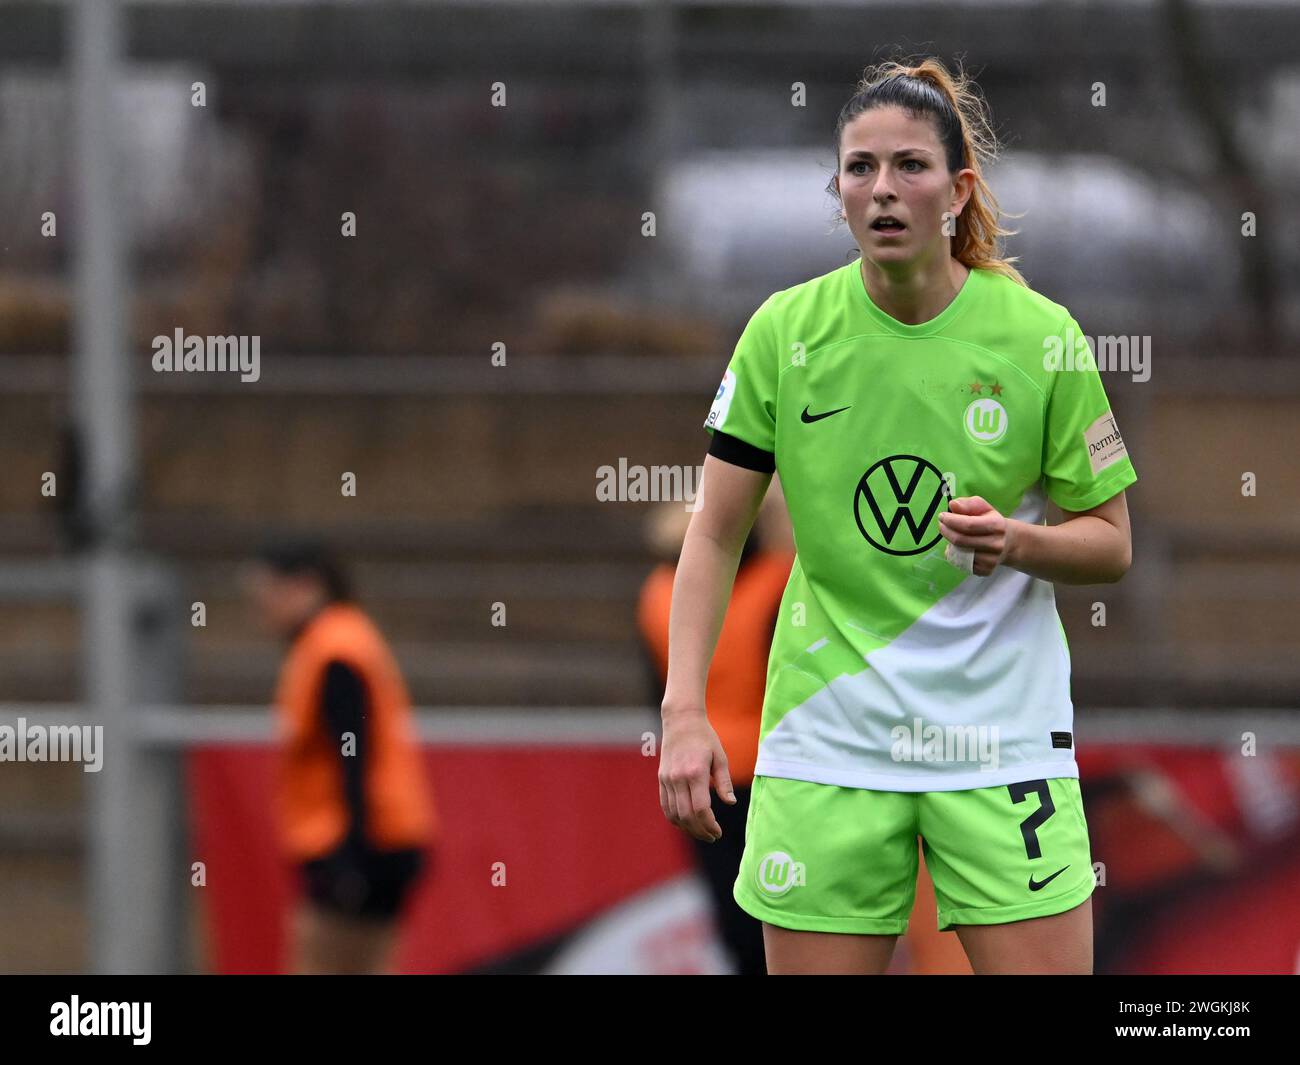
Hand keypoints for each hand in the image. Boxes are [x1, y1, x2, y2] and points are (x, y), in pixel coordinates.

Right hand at [658, 705, 734, 841]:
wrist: (681, 721)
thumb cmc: (705, 737)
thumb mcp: (720, 757)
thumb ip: (724, 782)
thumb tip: (730, 803)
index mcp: (696, 772)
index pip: (701, 808)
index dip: (710, 825)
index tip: (718, 832)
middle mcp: (678, 777)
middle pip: (687, 815)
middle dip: (700, 831)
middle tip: (712, 836)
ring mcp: (667, 779)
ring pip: (674, 814)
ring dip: (688, 828)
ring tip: (701, 832)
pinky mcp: (662, 779)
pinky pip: (665, 805)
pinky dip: (675, 818)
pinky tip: (686, 823)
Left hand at [937, 495, 1018, 576]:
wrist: (1007, 542)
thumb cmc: (990, 521)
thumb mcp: (982, 507)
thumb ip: (967, 504)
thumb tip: (953, 505)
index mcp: (997, 525)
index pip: (968, 525)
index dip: (951, 521)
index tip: (942, 516)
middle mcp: (996, 544)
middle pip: (961, 540)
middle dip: (946, 531)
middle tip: (941, 525)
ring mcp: (992, 560)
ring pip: (960, 553)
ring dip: (950, 543)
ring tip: (953, 535)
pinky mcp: (986, 570)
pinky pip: (962, 564)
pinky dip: (955, 555)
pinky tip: (959, 548)